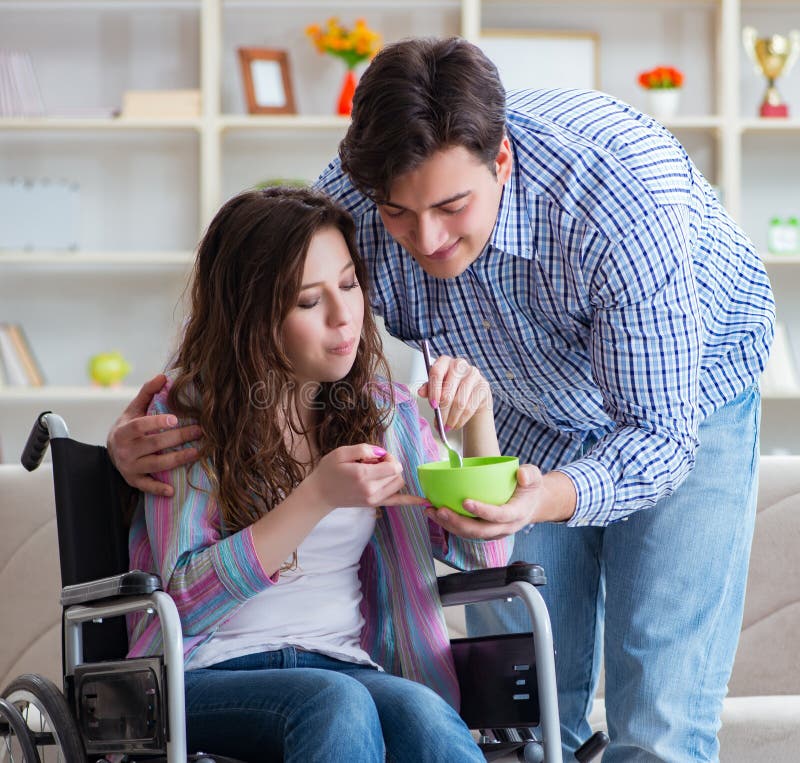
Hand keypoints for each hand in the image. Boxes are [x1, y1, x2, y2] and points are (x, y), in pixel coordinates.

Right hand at [107, 374, 201, 496]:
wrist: (111, 451)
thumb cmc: (128, 427)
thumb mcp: (133, 409)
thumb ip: (147, 393)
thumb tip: (163, 376)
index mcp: (123, 431)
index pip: (140, 426)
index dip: (156, 422)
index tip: (176, 419)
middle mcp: (125, 450)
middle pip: (154, 444)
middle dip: (178, 438)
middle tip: (200, 430)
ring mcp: (129, 467)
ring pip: (156, 464)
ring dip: (177, 460)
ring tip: (197, 452)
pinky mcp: (133, 480)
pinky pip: (146, 486)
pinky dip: (158, 489)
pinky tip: (172, 491)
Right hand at [304, 444, 428, 511]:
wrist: (320, 494)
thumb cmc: (328, 471)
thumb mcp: (341, 452)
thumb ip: (363, 450)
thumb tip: (381, 453)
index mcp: (364, 476)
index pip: (393, 465)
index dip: (388, 457)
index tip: (375, 456)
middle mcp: (372, 490)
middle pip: (397, 474)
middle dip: (390, 464)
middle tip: (373, 462)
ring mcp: (374, 499)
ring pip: (399, 484)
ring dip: (392, 474)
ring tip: (375, 472)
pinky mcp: (375, 504)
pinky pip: (397, 502)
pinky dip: (411, 500)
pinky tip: (424, 501)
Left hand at [418, 355, 491, 431]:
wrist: (472, 394)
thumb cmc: (451, 389)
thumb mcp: (437, 388)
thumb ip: (428, 389)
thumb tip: (421, 392)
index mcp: (445, 361)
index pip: (436, 372)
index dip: (433, 391)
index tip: (432, 406)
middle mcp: (460, 364)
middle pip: (448, 390)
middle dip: (442, 411)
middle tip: (439, 424)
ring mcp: (473, 374)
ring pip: (460, 402)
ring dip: (451, 418)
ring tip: (446, 426)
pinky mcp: (483, 386)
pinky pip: (470, 407)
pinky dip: (461, 419)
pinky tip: (456, 424)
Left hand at [424, 465, 576, 539]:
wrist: (531, 504)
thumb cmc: (529, 488)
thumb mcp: (534, 477)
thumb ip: (529, 475)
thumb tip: (521, 475)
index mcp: (516, 514)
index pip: (499, 515)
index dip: (482, 511)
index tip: (465, 502)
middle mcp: (504, 527)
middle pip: (479, 530)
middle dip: (458, 522)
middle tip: (441, 510)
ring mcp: (493, 531)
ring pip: (469, 534)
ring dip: (449, 525)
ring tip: (432, 511)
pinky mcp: (483, 531)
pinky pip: (465, 531)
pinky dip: (449, 524)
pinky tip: (435, 513)